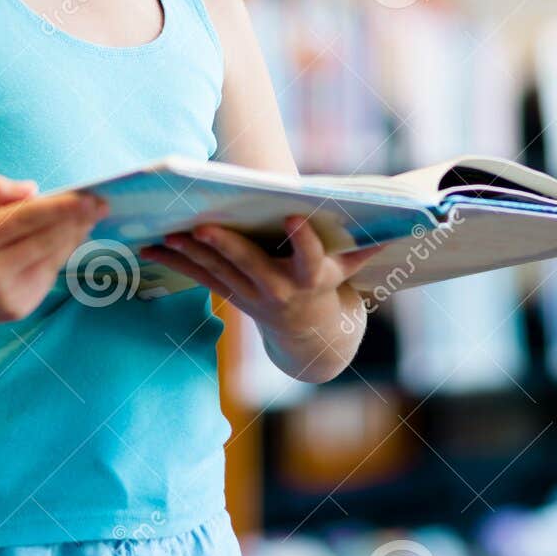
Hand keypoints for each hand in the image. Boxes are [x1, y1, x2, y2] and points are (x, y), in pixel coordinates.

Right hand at [0, 174, 107, 323]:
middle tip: (100, 204)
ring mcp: (6, 295)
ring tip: (88, 218)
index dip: (61, 208)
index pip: (26, 220)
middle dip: (77, 221)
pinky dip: (58, 256)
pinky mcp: (16, 309)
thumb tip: (35, 191)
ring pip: (52, 260)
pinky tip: (66, 239)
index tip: (88, 197)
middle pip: (46, 242)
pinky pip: (46, 277)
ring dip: (73, 238)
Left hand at [139, 215, 383, 339]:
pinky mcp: (231, 295)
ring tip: (165, 231)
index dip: (304, 240)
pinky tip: (148, 247)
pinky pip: (200, 277)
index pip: (310, 258)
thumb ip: (369, 247)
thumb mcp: (351, 270)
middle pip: (250, 266)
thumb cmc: (332, 287)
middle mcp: (280, 291)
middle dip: (225, 246)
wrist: (311, 338)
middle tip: (202, 226)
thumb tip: (408, 223)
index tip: (293, 217)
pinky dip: (175, 262)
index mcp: (314, 279)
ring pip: (219, 271)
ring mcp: (251, 296)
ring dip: (190, 252)